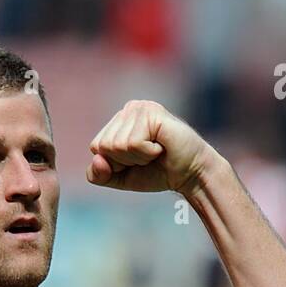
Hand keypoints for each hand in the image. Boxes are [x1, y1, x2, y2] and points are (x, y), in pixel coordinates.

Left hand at [87, 101, 212, 195]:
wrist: (190, 174)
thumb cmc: (157, 172)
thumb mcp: (121, 178)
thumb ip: (100, 175)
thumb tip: (96, 159)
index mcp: (119, 120)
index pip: (96, 147)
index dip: (114, 164)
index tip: (136, 162)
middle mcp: (128, 109)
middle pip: (104, 146)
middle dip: (125, 161)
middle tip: (148, 157)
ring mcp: (140, 108)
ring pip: (117, 145)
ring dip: (138, 158)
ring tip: (155, 152)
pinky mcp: (151, 113)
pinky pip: (133, 144)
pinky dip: (147, 154)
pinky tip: (161, 147)